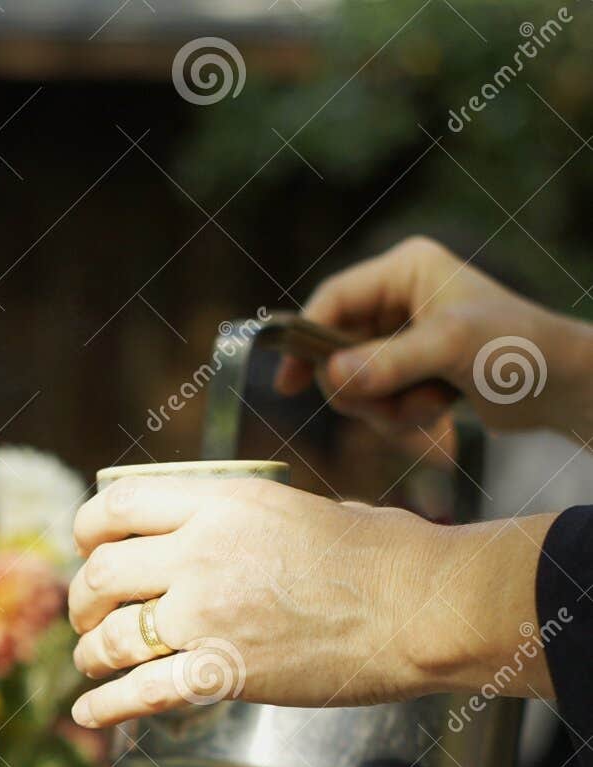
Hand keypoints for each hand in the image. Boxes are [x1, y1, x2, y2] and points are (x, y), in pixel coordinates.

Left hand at [69, 474, 551, 726]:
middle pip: (101, 574)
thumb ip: (251, 518)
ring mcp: (207, 615)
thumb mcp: (303, 507)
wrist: (418, 607)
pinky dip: (105, 708)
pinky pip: (140, 693)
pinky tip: (88, 716)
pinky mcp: (223, 672)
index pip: (116, 506)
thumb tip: (237, 528)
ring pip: (110, 636)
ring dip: (91, 654)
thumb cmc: (381, 555)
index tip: (88, 549)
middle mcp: (200, 553)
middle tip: (89, 617)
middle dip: (83, 601)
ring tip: (93, 663)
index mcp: (220, 503)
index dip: (88, 531)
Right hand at [275, 236, 592, 444]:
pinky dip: (401, 417)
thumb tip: (330, 376)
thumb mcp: (450, 348)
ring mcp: (405, 338)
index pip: (334, 300)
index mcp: (405, 269)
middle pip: (337, 350)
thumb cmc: (516, 348)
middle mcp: (399, 298)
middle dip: (361, 388)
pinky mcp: (414, 373)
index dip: (305, 340)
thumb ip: (389, 362)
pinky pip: (379, 403)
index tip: (286, 385)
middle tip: (387, 406)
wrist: (560, 387)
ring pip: (357, 384)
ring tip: (429, 407)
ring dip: (386, 408)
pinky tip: (438, 413)